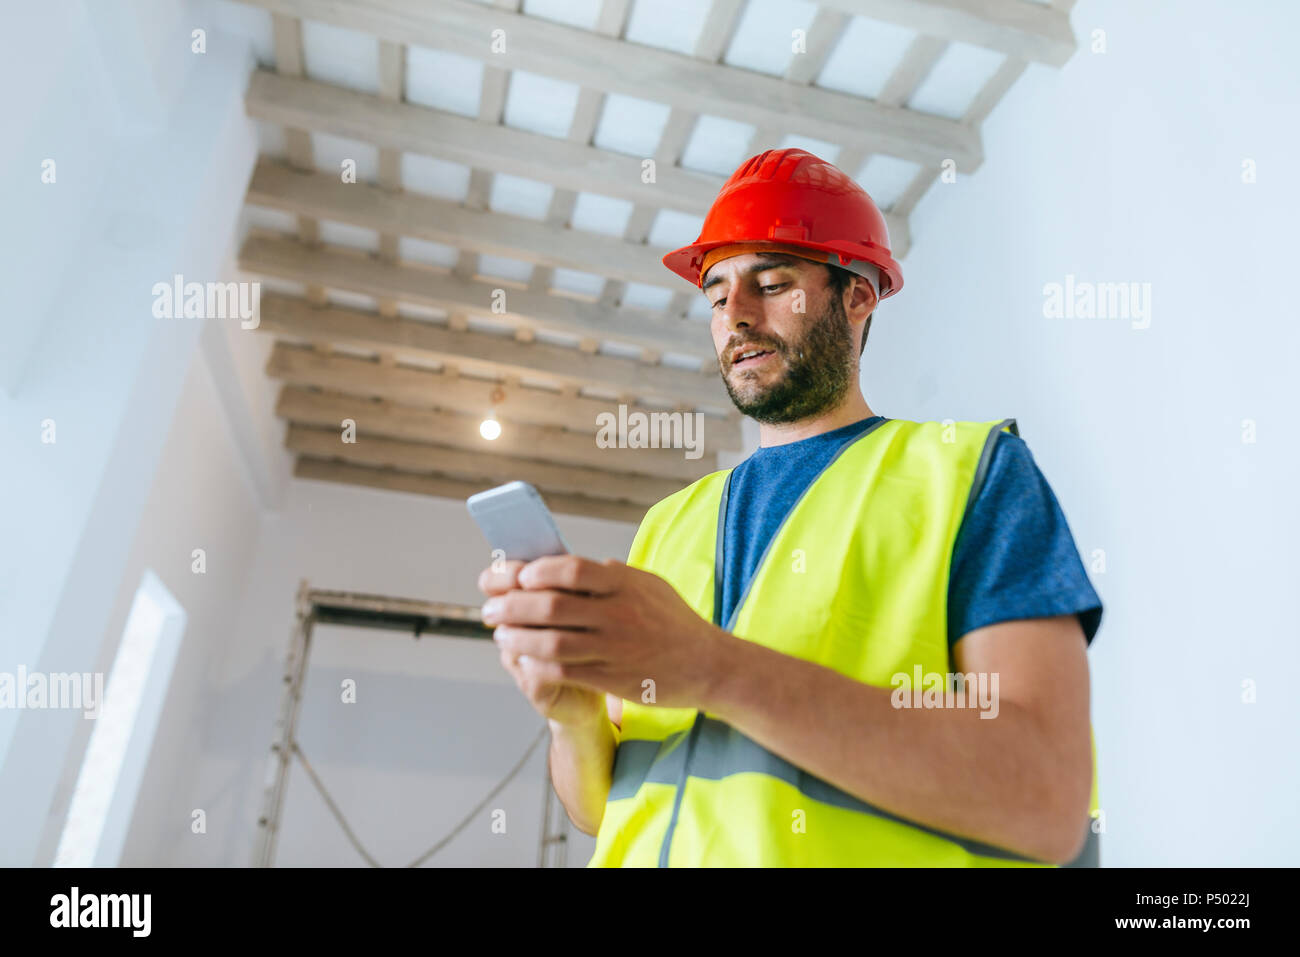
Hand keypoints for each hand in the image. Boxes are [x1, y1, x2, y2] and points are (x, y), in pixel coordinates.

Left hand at [481, 555, 727, 709]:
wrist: (708, 665)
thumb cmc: (674, 621)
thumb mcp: (647, 584)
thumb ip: (610, 575)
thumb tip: (565, 565)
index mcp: (624, 584)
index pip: (568, 569)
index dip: (534, 572)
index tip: (514, 577)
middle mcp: (618, 614)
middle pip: (550, 606)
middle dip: (510, 606)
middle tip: (489, 609)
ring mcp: (614, 648)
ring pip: (550, 642)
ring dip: (517, 638)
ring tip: (500, 635)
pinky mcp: (612, 678)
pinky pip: (563, 671)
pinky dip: (535, 664)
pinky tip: (522, 659)